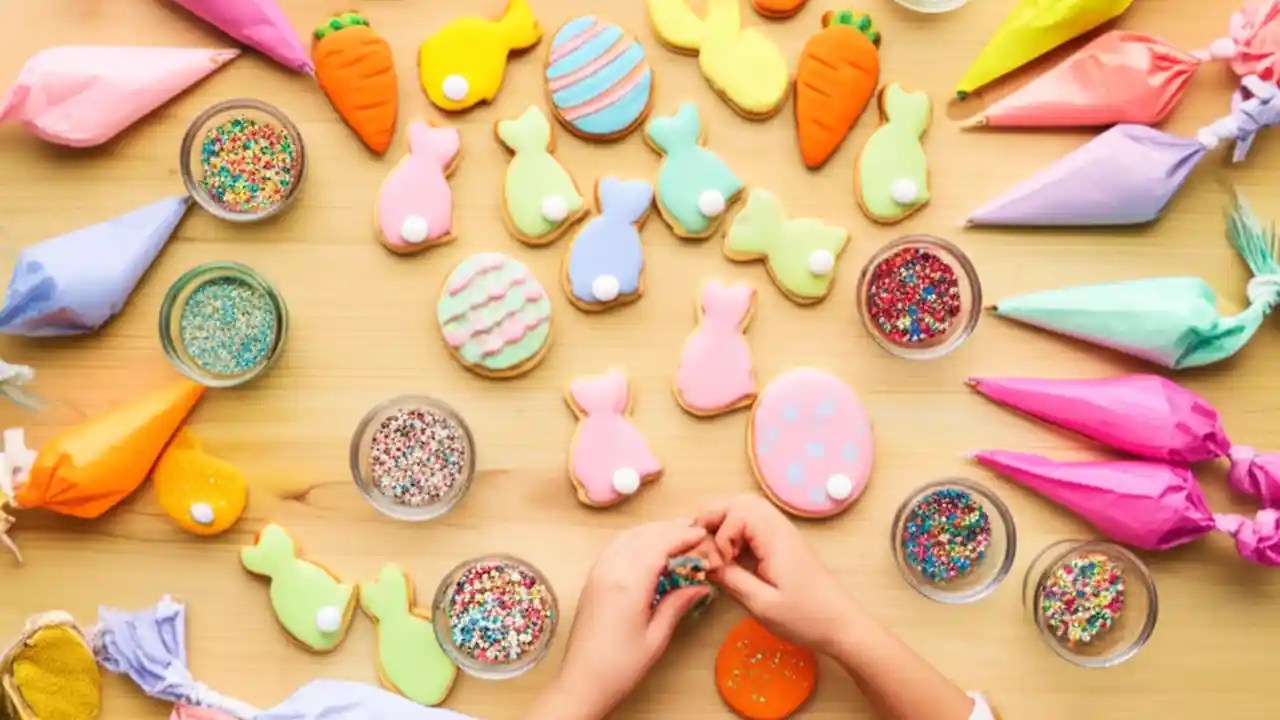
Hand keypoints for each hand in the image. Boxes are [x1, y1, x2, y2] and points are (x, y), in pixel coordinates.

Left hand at [530, 520, 713, 719]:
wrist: (581, 681)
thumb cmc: (620, 666)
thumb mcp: (656, 637)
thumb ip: (677, 604)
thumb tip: (700, 585)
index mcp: (629, 584)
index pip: (659, 545)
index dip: (682, 536)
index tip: (701, 534)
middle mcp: (610, 570)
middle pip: (643, 536)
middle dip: (669, 529)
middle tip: (692, 531)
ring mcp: (597, 573)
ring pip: (627, 537)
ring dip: (651, 531)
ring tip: (674, 535)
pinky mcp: (591, 579)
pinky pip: (614, 547)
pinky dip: (634, 539)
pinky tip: (647, 546)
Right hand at [696, 495, 858, 652]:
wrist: (840, 625)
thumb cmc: (804, 618)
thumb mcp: (762, 604)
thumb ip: (730, 579)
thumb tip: (702, 562)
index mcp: (776, 538)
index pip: (737, 513)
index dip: (719, 536)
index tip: (718, 565)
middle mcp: (779, 527)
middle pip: (739, 501)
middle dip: (713, 518)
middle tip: (700, 546)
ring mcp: (782, 532)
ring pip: (745, 508)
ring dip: (722, 522)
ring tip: (711, 549)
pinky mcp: (782, 542)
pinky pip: (753, 522)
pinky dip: (734, 530)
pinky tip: (728, 553)